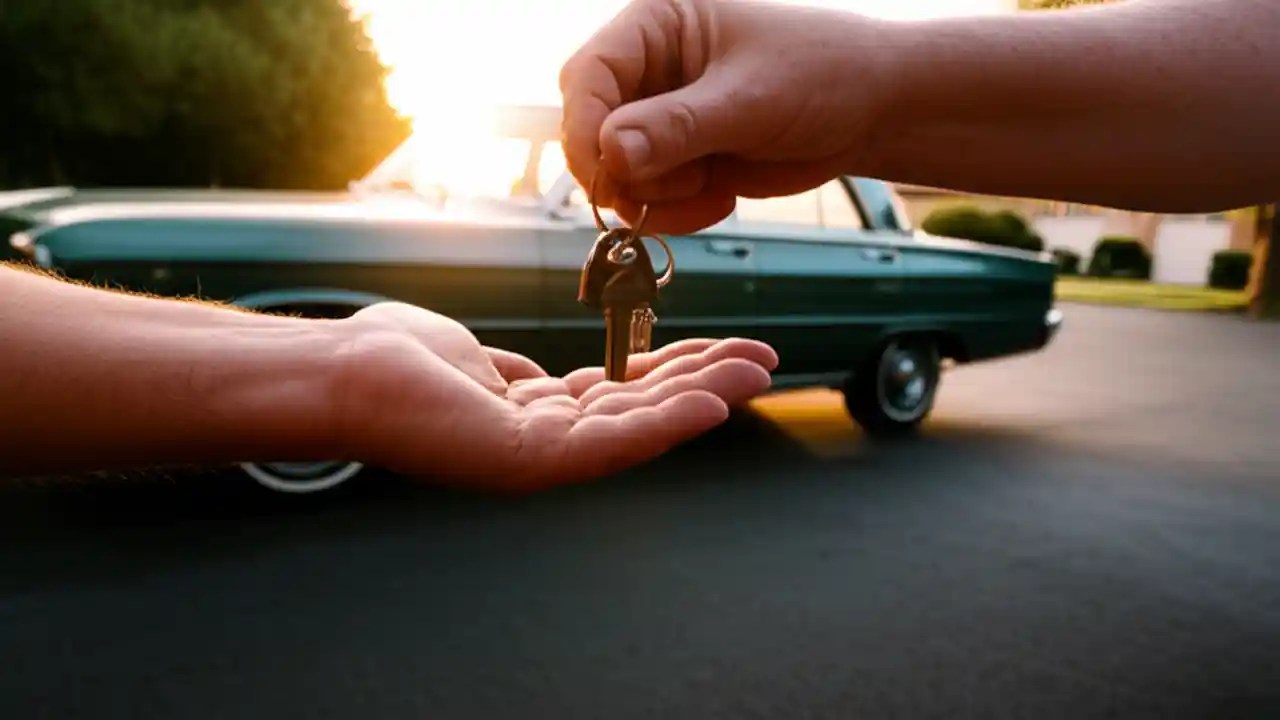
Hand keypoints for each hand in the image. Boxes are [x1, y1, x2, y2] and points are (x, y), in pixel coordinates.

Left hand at [333, 303, 777, 490]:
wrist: (337, 371)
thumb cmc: (391, 358)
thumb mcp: (473, 359)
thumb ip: (516, 373)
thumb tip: (538, 376)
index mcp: (533, 417)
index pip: (621, 396)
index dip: (675, 373)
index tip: (722, 350)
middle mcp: (543, 443)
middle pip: (640, 411)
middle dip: (704, 383)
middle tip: (765, 361)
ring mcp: (537, 457)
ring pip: (637, 427)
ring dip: (702, 398)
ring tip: (757, 373)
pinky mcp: (527, 462)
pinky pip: (610, 442)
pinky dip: (664, 423)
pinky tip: (709, 403)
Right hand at [559, 0, 891, 234]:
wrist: (871, 111)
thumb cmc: (821, 74)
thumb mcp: (750, 98)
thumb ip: (677, 126)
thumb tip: (610, 153)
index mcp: (656, 24)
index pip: (589, 74)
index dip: (584, 126)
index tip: (604, 173)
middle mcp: (648, 69)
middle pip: (589, 128)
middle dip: (624, 171)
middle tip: (676, 185)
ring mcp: (660, 118)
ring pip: (616, 175)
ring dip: (657, 198)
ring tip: (711, 190)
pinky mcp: (677, 160)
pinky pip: (648, 199)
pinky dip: (675, 213)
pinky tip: (720, 200)